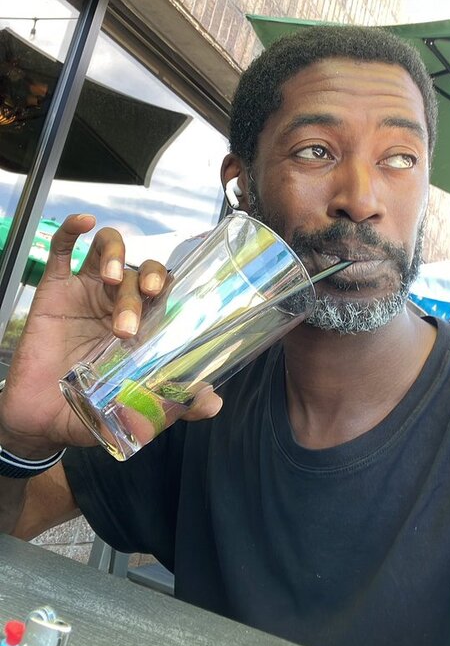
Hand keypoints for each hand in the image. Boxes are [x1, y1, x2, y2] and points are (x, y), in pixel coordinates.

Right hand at [0, 214, 221, 457]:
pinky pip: (62, 249)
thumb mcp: (135, 411)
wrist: (41, 423)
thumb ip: (173, 405)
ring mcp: (85, 291)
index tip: (165, 295)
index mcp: (141, 322)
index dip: (169, 283)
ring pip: (109, 250)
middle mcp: (116, 300)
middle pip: (139, 272)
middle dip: (142, 286)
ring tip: (113, 279)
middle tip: (134, 315)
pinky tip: (84, 222)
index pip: (164, 287)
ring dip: (117, 255)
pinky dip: (72, 229)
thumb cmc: (90, 410)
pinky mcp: (53, 289)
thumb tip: (212, 404)